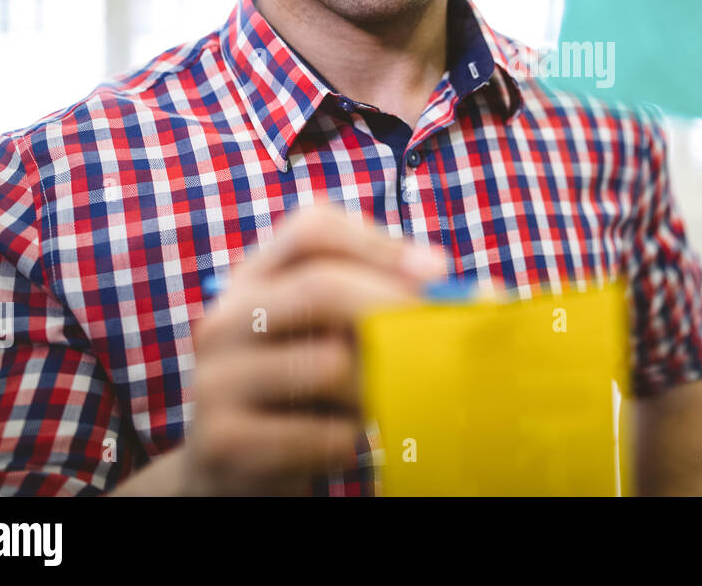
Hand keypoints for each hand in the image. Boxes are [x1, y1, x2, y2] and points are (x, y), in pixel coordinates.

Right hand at [174, 203, 445, 495]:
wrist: (232, 472)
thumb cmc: (305, 393)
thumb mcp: (334, 337)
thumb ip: (387, 304)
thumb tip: (485, 297)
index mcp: (255, 279)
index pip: (312, 229)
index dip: (379, 243)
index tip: (438, 270)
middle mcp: (225, 319)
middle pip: (321, 286)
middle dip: (395, 308)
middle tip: (441, 337)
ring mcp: (215, 380)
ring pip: (329, 364)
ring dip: (378, 389)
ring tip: (381, 404)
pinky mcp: (223, 442)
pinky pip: (322, 434)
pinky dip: (351, 442)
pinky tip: (346, 444)